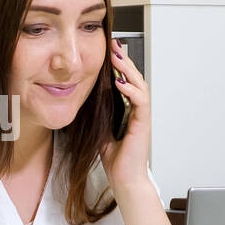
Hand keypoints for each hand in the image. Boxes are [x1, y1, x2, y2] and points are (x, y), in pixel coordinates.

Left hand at [100, 37, 150, 190]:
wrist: (125, 180)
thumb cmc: (116, 160)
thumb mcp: (99, 131)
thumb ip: (97, 115)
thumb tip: (81, 101)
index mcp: (128, 110)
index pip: (125, 81)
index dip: (118, 65)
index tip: (108, 51)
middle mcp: (137, 111)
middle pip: (133, 78)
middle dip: (123, 60)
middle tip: (113, 45)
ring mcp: (141, 117)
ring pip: (139, 85)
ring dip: (128, 70)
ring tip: (117, 57)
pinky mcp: (143, 124)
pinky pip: (140, 102)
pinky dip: (131, 90)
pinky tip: (121, 82)